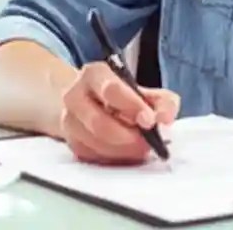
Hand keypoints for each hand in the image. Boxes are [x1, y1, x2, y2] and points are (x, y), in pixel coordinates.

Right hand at [58, 61, 179, 164]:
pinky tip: (125, 152)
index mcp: (94, 74)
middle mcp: (74, 95)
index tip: (149, 121)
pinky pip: (92, 157)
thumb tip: (165, 119)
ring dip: (122, 150)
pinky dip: (113, 158)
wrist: (96, 106)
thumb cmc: (125, 98)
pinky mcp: (70, 143)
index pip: (111, 90)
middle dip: (128, 137)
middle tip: (147, 143)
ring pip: (95, 143)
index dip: (132, 107)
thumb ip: (163, 103)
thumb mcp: (149, 93)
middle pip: (99, 122)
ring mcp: (68, 121)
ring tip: (140, 148)